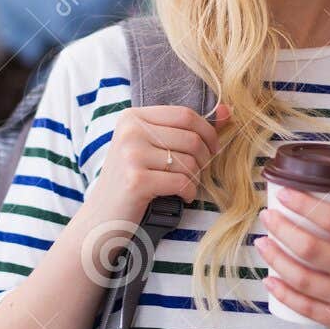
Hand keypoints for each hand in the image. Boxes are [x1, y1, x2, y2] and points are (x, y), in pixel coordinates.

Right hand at [84, 102, 230, 226]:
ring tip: (184, 186)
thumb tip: (227, 111)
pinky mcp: (136, 180)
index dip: (208, 132)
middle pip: (191, 138)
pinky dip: (188, 192)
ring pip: (188, 161)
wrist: (102, 217)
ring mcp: (130, 155)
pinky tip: (181, 197)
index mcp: (132, 117)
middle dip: (204, 159)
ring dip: (195, 178)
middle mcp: (130, 131)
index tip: (212, 149)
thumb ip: (187, 128)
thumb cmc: (133, 181)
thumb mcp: (153, 148)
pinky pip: (182, 182)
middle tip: (197, 173)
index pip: (185, 114)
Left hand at [253, 186, 329, 328]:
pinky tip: (271, 281)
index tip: (284, 194)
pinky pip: (309, 309)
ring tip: (263, 244)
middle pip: (311, 248)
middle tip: (267, 218)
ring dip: (276, 259)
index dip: (303, 204)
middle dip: (281, 229)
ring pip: (303, 279)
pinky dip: (286, 294)